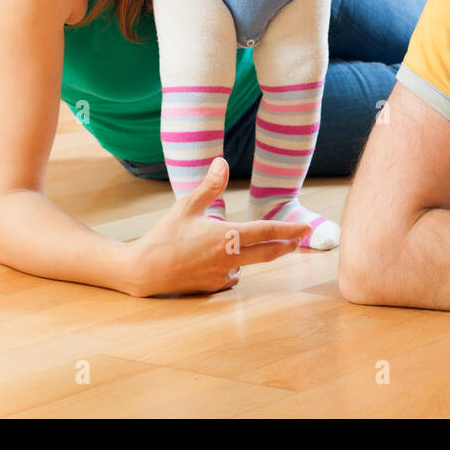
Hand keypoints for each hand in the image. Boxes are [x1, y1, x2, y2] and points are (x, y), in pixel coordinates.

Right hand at [125, 159, 311, 296]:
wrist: (143, 271)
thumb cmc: (164, 235)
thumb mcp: (186, 206)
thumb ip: (209, 185)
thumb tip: (222, 161)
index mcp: (225, 238)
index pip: (266, 232)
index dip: (288, 229)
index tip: (305, 227)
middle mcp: (228, 260)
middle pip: (268, 254)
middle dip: (286, 245)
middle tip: (300, 237)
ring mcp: (221, 277)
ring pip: (247, 264)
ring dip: (252, 254)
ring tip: (245, 243)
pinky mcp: (213, 288)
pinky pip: (232, 275)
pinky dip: (233, 265)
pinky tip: (219, 258)